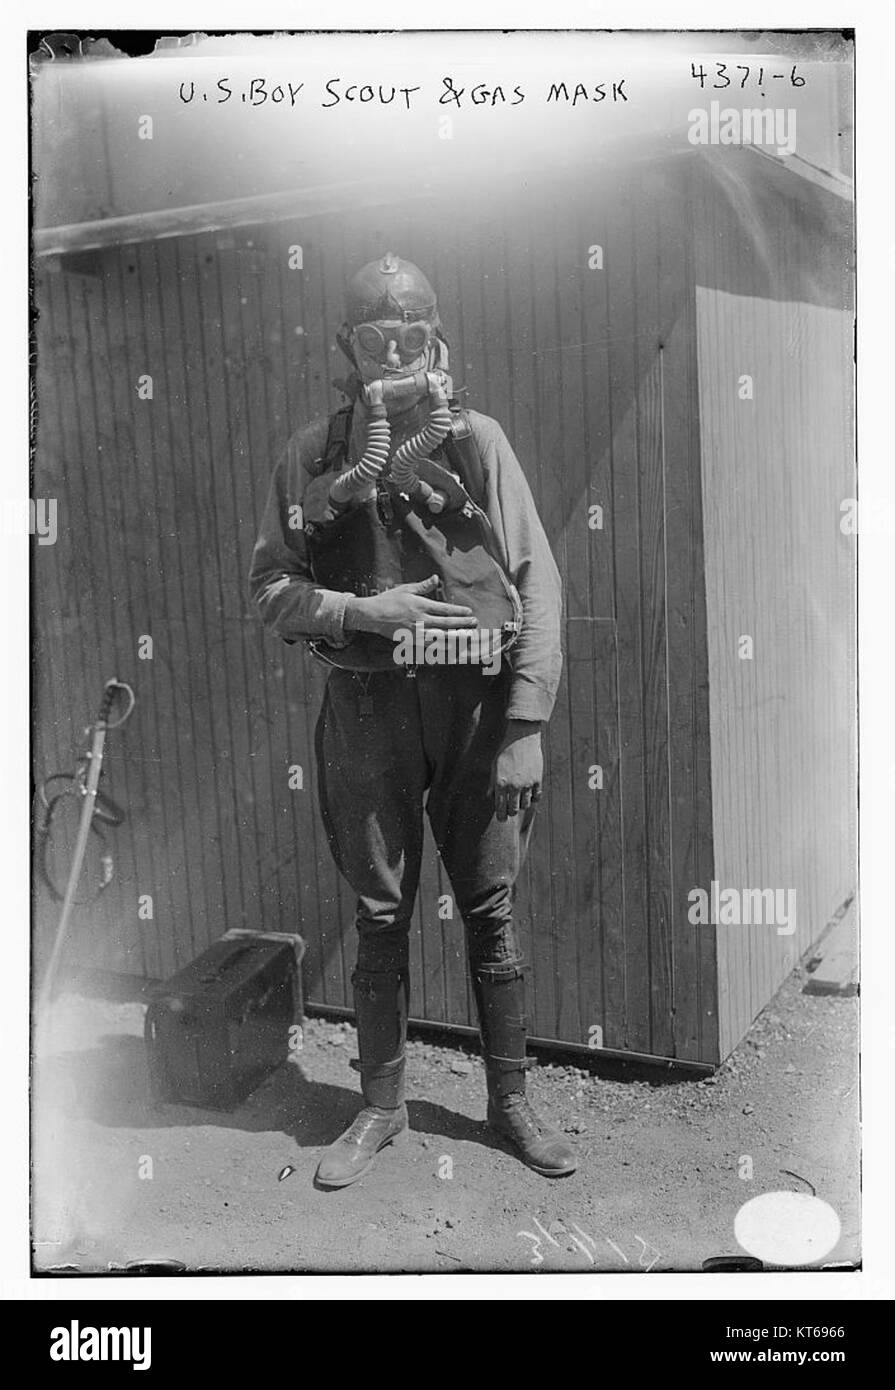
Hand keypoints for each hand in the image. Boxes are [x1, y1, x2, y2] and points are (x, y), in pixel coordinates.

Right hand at [345, 575, 476, 638]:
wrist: (371, 615)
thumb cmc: (388, 600)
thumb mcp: (406, 589)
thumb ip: (423, 586)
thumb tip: (436, 578)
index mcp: (420, 605)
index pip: (444, 609)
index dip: (458, 612)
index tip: (469, 613)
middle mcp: (420, 620)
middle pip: (446, 623)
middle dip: (462, 624)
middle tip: (474, 624)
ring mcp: (416, 632)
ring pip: (440, 637)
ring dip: (455, 637)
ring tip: (467, 637)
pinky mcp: (410, 641)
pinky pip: (429, 646)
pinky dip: (441, 648)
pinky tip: (450, 649)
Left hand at [490, 720, 543, 820]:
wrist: (522, 738)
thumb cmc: (506, 751)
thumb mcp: (495, 766)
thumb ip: (492, 783)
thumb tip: (490, 797)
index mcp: (500, 783)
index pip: (500, 808)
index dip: (501, 816)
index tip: (502, 819)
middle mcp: (514, 786)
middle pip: (513, 810)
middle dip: (511, 812)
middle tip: (510, 810)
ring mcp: (527, 784)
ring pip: (525, 806)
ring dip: (522, 804)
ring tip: (519, 798)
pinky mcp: (538, 780)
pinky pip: (536, 797)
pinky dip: (532, 798)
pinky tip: (529, 793)